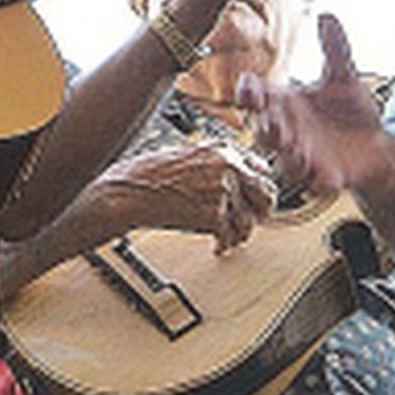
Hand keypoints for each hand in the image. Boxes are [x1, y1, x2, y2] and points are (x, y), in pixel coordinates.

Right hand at [91, 142, 278, 252]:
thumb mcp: (188, 157)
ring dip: (240, 234)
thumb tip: (239, 186)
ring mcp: (223, 189)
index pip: (262, 168)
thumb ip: (216, 167)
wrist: (128, 192)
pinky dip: (224, 245)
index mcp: (223, 147)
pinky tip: (216, 246)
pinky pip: (231, 236)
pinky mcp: (214, 214)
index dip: (257, 189)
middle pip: (267, 194)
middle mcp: (228, 165)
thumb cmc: (147, 176)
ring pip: (251, 221)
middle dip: (258, 212)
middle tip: (249, 222)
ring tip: (229, 238)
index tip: (253, 201)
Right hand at [239, 14, 387, 194]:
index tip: (247, 88)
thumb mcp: (343, 76)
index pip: (256, 97)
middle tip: (271, 121)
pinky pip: (318, 183)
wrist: (376, 146)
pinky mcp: (327, 177)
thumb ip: (335, 49)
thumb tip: (327, 14)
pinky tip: (327, 179)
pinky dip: (320, 182)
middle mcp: (288, 132)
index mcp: (285, 104)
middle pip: (264, 132)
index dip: (248, 93)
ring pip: (286, 161)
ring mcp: (305, 158)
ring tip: (298, 149)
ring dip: (289, 156)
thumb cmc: (349, 112)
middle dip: (265, 128)